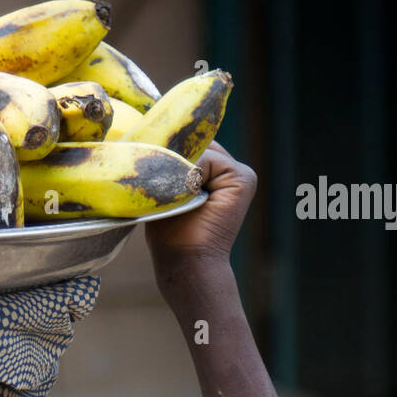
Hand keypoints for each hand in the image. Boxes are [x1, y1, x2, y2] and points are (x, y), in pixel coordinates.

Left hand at [144, 142, 256, 274]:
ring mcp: (240, 172)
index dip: (169, 150)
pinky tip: (186, 197)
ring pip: (199, 148)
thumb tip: (161, 136)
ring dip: (179, 167)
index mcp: (213, 171)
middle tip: (160, 182)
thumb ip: (170, 163)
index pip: (189, 144)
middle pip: (195, 142)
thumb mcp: (165, 190)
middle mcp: (229, 168)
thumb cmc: (169, 232)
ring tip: (174, 196)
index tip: (153, 164)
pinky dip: (189, 175)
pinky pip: (207, 159)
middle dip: (174, 154)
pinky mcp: (244, 178)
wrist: (186, 260)